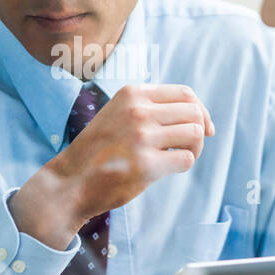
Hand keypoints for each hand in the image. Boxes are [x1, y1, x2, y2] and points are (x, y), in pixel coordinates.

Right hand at [10, 83, 214, 247]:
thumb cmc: (98, 150)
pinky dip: (183, 165)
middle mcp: (138, 110)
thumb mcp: (118, 113)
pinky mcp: (146, 165)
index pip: (185, 93)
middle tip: (187, 147)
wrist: (70, 181)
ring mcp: (141, 137)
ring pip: (195, 134)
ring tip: (177, 157)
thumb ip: (149, 108)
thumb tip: (199, 117)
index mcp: (132, 94)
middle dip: (198, 131)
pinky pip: (186, 159)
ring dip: (194, 149)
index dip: (200, 111)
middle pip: (194, 113)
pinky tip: (167, 169)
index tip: (204, 128)